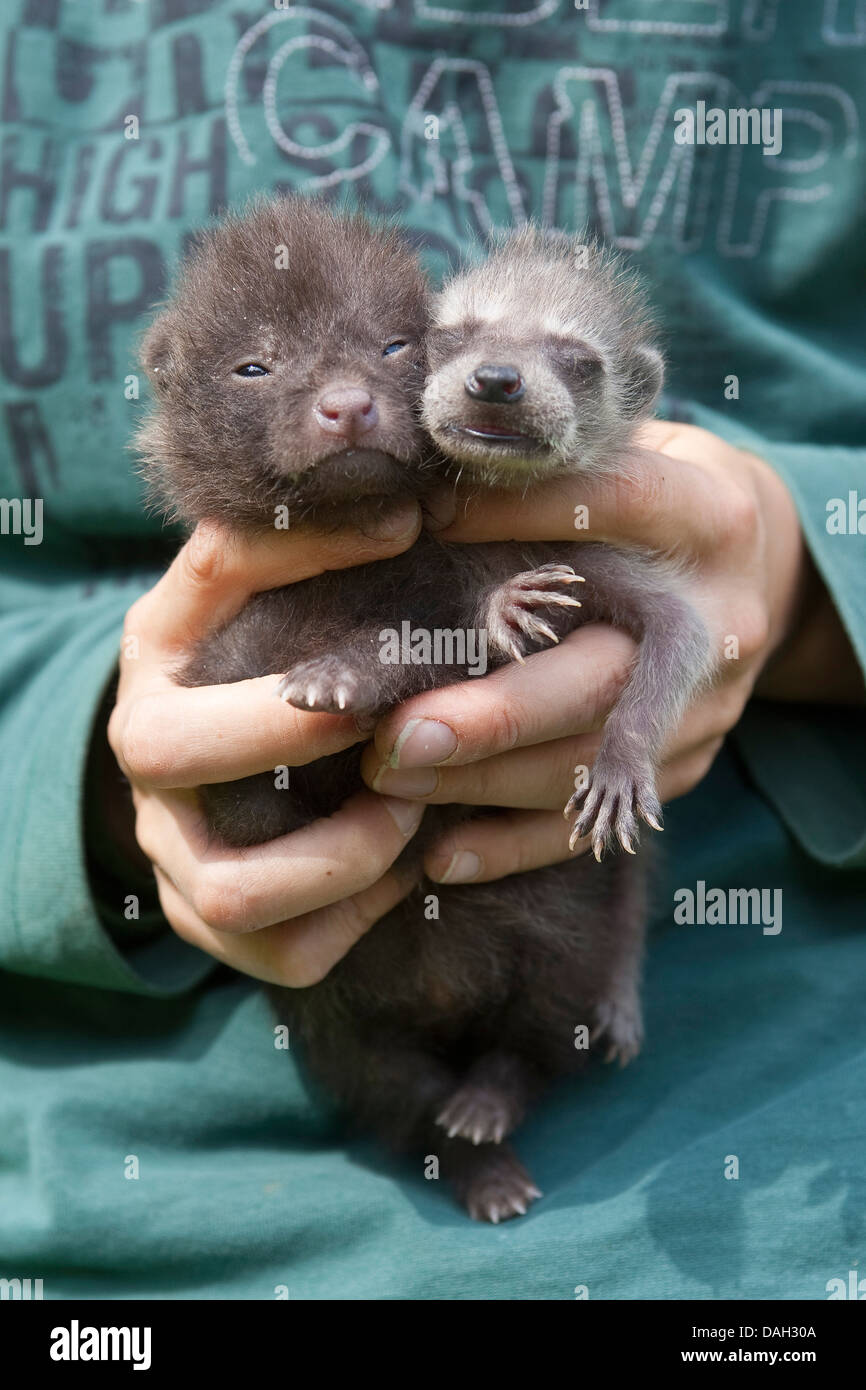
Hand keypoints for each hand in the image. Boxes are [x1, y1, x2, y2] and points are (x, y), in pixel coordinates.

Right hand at [107, 505, 425, 985]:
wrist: (212, 763)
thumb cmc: (261, 669)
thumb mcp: (261, 595)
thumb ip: (302, 549)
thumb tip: (401, 517)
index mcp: (159, 656)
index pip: (212, 575)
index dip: (303, 555)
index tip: (402, 538)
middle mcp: (144, 759)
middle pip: (172, 755)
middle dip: (293, 736)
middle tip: (390, 723)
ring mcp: (170, 854)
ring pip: (231, 894)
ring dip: (339, 857)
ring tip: (407, 816)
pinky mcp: (211, 922)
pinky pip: (285, 956)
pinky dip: (355, 920)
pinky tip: (401, 870)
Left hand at [361, 421, 856, 883]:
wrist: (748, 569)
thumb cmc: (648, 506)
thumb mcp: (620, 459)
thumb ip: (548, 471)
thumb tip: (425, 487)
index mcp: (709, 518)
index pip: (620, 504)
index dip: (523, 512)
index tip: (429, 520)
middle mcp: (721, 621)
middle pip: (604, 677)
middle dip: (496, 714)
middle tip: (400, 734)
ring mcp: (711, 706)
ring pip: (590, 762)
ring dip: (485, 780)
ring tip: (391, 778)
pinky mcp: (687, 764)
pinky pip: (600, 817)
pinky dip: (516, 843)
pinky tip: (443, 854)